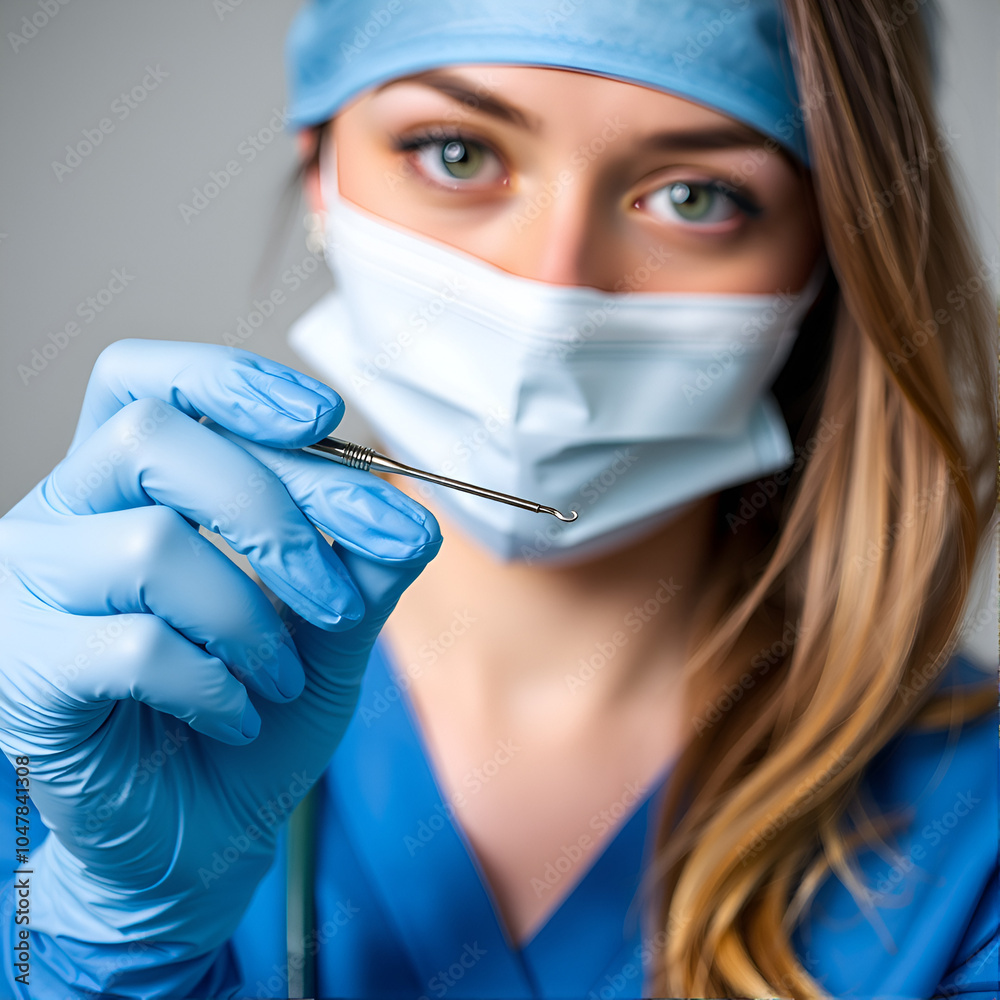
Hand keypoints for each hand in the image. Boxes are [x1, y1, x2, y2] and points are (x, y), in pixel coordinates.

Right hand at [0, 339, 440, 949]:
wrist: (200, 834)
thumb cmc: (257, 712)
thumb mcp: (329, 630)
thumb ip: (361, 568)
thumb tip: (410, 521)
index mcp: (129, 486)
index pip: (151, 381)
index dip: (232, 381)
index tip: (325, 418)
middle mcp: (64, 518)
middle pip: (152, 438)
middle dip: (276, 510)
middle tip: (336, 593)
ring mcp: (30, 591)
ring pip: (150, 543)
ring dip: (250, 617)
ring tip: (283, 675)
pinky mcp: (25, 673)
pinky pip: (130, 646)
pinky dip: (214, 684)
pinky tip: (237, 716)